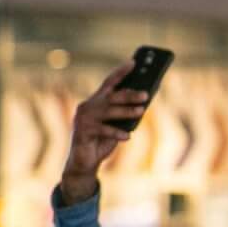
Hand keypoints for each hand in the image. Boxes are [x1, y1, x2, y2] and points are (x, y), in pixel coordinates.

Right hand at [58, 65, 148, 202]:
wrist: (84, 164)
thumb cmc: (101, 142)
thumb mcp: (115, 126)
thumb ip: (124, 115)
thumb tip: (143, 105)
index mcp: (94, 102)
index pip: (108, 83)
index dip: (120, 72)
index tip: (134, 62)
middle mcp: (87, 107)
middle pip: (110, 97)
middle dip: (129, 95)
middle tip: (145, 95)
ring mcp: (83, 119)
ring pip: (108, 111)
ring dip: (126, 112)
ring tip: (141, 112)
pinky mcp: (82, 132)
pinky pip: (103, 130)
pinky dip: (116, 133)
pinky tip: (127, 136)